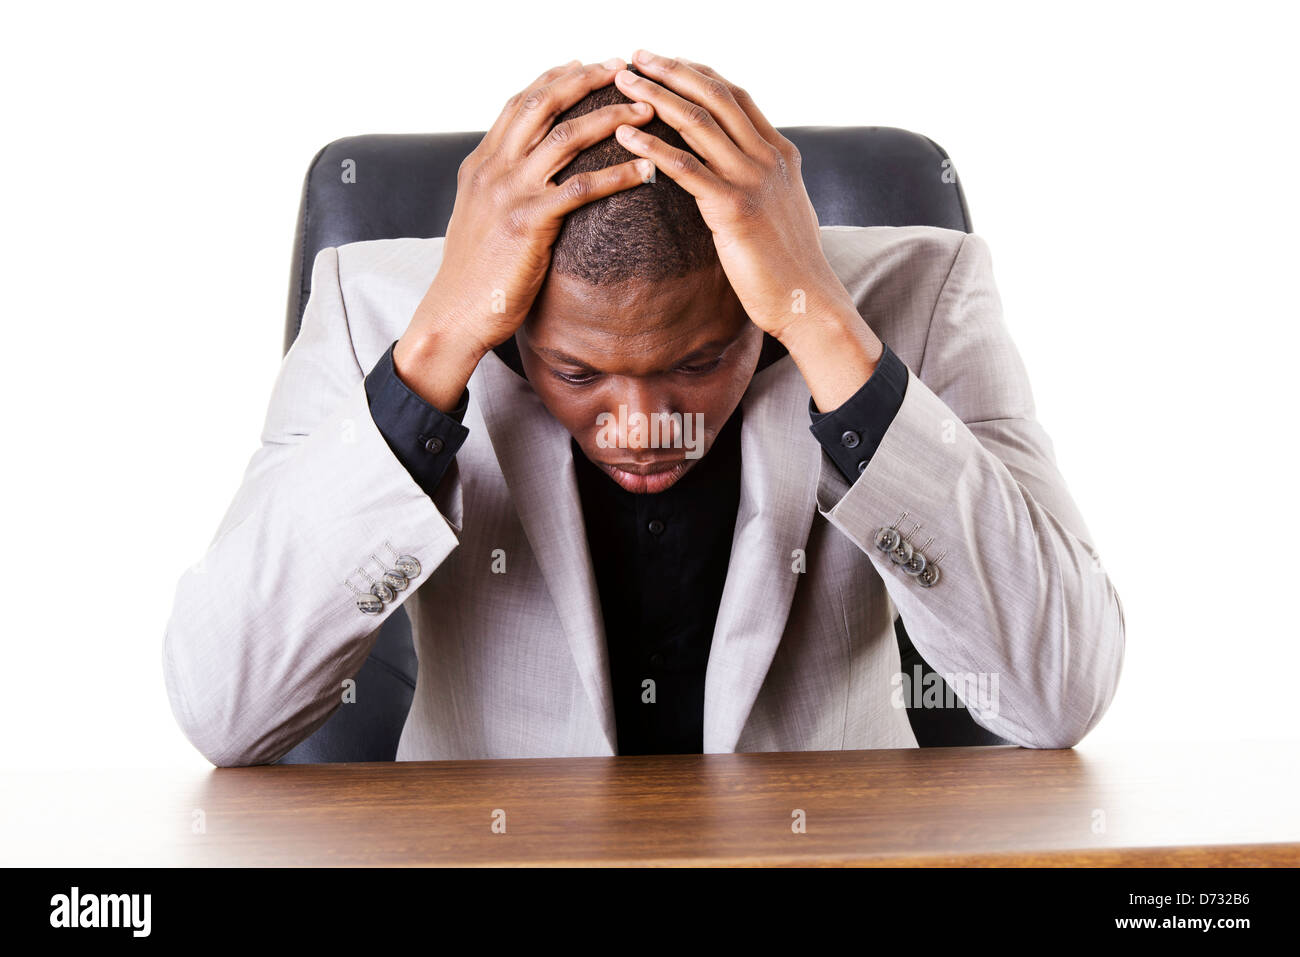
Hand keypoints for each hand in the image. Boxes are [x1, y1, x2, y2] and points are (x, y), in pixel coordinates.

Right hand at [394, 58, 656, 409]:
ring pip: (566, 137)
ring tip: (646, 109)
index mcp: (481, 164)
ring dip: (611, 117)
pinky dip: (618, 174)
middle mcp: (493, 169)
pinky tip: (647, 170)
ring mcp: (509, 193)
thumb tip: (524, 182)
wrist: (453, 314)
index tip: (585, 64)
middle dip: (586, 80)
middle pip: (543, 105)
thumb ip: (499, 192)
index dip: (554, 80)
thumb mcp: (479, 220)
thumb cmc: (473, 277)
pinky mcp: (528, 222)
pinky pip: (581, 188)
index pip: (519, 105)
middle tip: (623, 69)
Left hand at [610, 51, 883, 409]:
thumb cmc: (789, 266)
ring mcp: (754, 181)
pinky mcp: (734, 209)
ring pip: (698, 123)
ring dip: (655, 96)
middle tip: (636, 56)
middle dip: (672, 71)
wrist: (809, 302)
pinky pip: (686, 168)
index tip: (666, 62)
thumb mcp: (781, 209)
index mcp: (781, 153)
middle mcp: (769, 158)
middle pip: (715, 97)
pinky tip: (625, 134)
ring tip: (621, 81)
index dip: (698, 74)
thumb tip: (733, 172)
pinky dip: (652, 145)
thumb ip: (760, 182)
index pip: (735, 96)